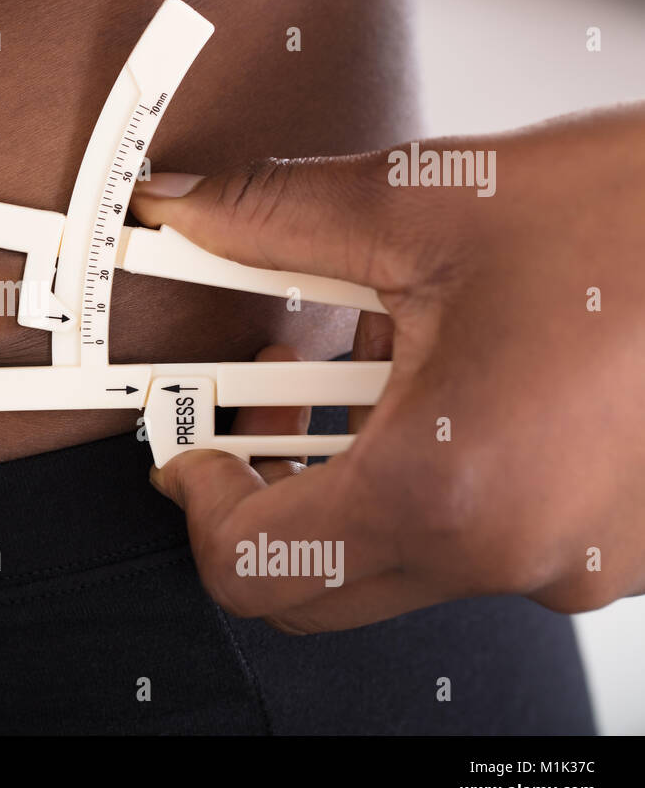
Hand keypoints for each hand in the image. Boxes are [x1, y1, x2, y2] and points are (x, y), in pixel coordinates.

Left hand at [132, 104, 644, 631]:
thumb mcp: (432, 203)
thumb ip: (277, 218)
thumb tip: (185, 208)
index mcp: (448, 492)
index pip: (250, 566)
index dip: (196, 500)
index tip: (189, 443)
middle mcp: (514, 557)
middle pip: (313, 583)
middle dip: (265, 491)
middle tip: (268, 396)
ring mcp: (572, 564)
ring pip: (397, 558)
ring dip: (351, 472)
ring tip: (371, 358)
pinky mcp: (613, 547)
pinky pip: (481, 538)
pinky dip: (436, 476)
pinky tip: (456, 382)